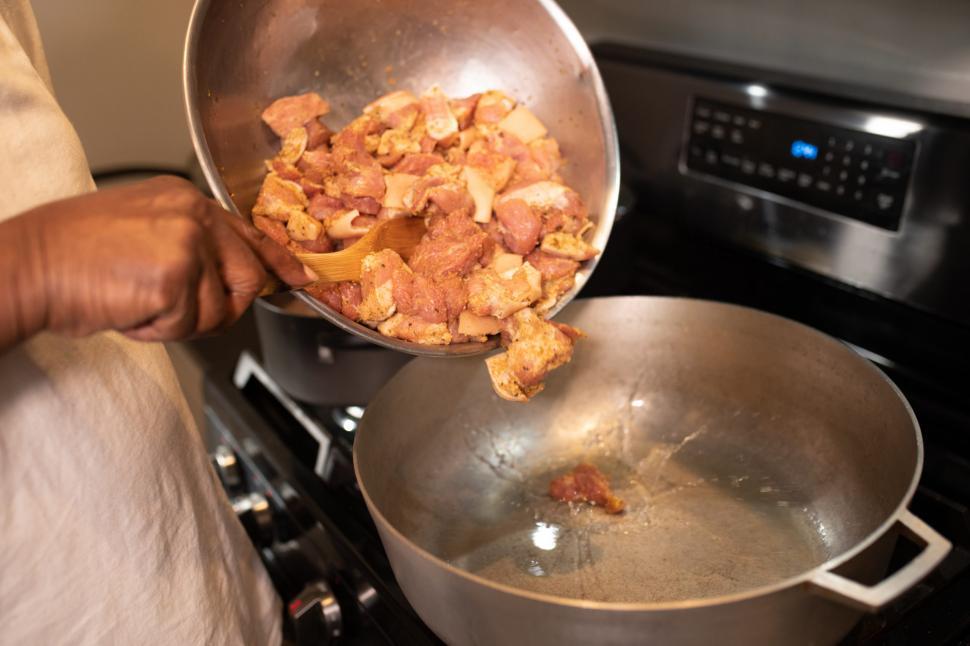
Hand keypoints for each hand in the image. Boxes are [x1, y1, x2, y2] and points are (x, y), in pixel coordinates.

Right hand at [8, 176, 315, 342]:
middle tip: (179, 311)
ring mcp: (186, 243)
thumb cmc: (73, 254)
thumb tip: (233, 277)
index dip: (279, 263)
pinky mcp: (175, 276)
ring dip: (178, 322)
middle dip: (220, 309)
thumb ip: (193, 245)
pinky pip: (188, 326)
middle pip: (249, 279)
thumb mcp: (142, 231)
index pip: (251, 234)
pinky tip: (129, 309)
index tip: (298, 279)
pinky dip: (157, 331)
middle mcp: (193, 214)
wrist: (27, 265)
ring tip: (137, 300)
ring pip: (218, 311)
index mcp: (186, 199)